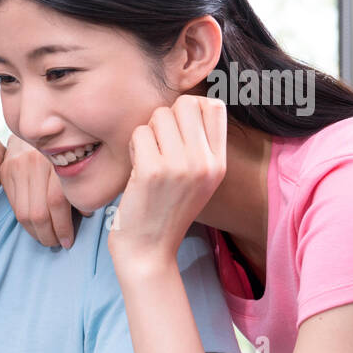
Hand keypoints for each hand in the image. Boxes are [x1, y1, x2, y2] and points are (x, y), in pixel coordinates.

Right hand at [1, 134, 87, 247]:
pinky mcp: (5, 168)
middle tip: (58, 243)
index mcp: (58, 156)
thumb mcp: (85, 153)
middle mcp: (34, 159)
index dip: (64, 227)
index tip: (70, 241)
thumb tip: (87, 212)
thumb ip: (85, 179)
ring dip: (37, 232)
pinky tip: (36, 226)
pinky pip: (14, 205)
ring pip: (24, 213)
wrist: (40, 113)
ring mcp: (17, 163)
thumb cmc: (72, 138)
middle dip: (50, 234)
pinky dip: (25, 221)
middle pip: (39, 212)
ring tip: (48, 238)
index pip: (57, 202)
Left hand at [108, 95, 226, 269]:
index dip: (190, 107)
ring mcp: (181, 166)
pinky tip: (136, 170)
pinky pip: (139, 134)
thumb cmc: (165, 210)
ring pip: (159, 115)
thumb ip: (199, 145)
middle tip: (157, 146)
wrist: (148, 249)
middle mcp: (206, 163)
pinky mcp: (154, 170)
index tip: (176, 128)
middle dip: (164, 118)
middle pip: (185, 104)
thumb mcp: (197, 180)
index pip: (214, 107)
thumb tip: (189, 102)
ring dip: (146, 134)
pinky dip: (133, 148)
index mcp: (219, 163)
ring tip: (147, 160)